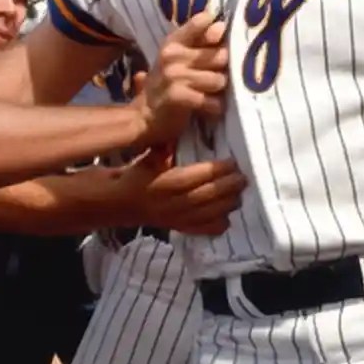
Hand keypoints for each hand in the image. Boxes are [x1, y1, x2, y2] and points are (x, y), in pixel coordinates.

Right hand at [117, 148, 245, 235]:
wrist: (121, 203)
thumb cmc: (137, 175)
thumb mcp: (148, 157)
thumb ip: (164, 148)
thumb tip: (181, 133)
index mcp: (162, 183)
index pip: (192, 178)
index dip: (213, 171)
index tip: (232, 162)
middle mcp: (170, 203)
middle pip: (203, 197)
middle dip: (225, 188)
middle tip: (243, 178)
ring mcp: (175, 218)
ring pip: (205, 214)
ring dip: (225, 205)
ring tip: (241, 196)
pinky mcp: (178, 228)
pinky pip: (199, 230)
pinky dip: (215, 226)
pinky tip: (228, 220)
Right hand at [131, 12, 229, 145]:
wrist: (143, 117)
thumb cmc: (166, 85)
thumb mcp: (178, 59)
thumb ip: (199, 42)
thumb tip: (221, 26)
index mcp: (173, 42)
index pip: (201, 22)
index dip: (217, 31)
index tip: (219, 41)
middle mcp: (172, 54)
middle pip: (220, 55)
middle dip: (223, 70)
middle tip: (214, 79)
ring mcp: (173, 75)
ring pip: (218, 79)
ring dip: (218, 91)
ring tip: (210, 94)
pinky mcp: (177, 96)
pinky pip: (211, 100)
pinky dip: (214, 107)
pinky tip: (209, 108)